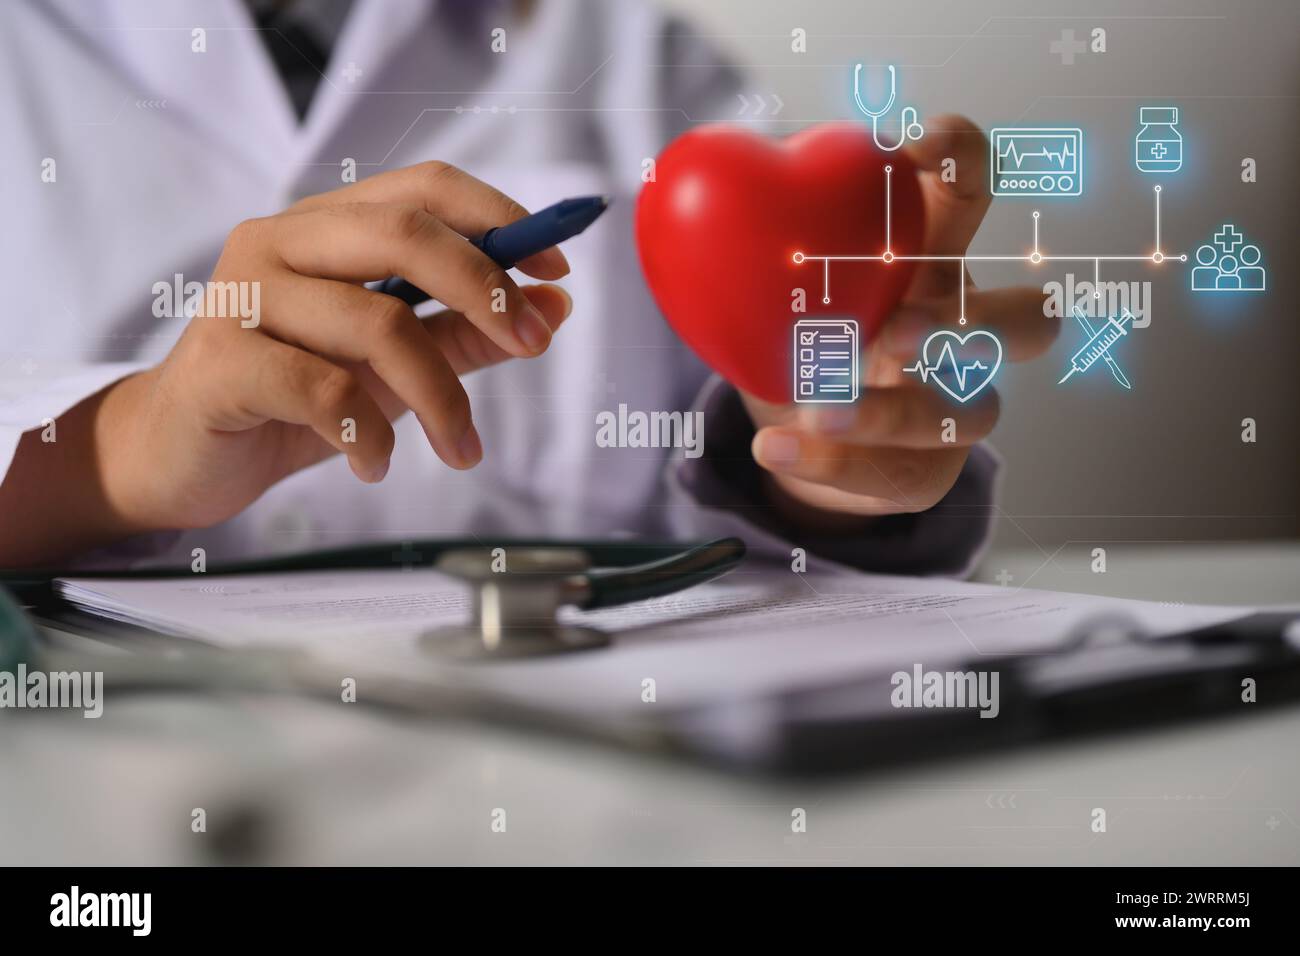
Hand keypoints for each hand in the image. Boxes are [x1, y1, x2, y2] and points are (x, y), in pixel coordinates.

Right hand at [8, 162, 573, 560]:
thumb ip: (465, 334)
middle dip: (485, 291)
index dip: (500, 219)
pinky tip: (377, 465)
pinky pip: (323, 390)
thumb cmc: (294, 401)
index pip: (425, 188)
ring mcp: (242, 295)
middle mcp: (280, 241)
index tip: (558, 270)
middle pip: (403, 233)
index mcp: (326, 225)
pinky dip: (370, 435)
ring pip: (376, 324)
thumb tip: (556, 306)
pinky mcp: (218, 361)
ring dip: (442, 397)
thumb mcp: (395, 367)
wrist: (182, 455)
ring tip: (461, 450)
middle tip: (535, 347)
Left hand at [743, 116, 1058, 528]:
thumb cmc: (794, 333)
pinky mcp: (924, 471)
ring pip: (973, 415)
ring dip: (893, 410)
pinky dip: (831, 462)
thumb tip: (688, 179)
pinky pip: (896, 473)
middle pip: (1028, 321)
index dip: (963, 160)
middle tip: (897, 329)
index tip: (916, 148)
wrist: (791, 434)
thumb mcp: (772, 282)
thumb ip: (755, 239)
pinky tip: (775, 447)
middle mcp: (958, 332)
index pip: (970, 194)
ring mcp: (953, 408)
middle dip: (975, 322)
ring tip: (819, 405)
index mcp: (927, 260)